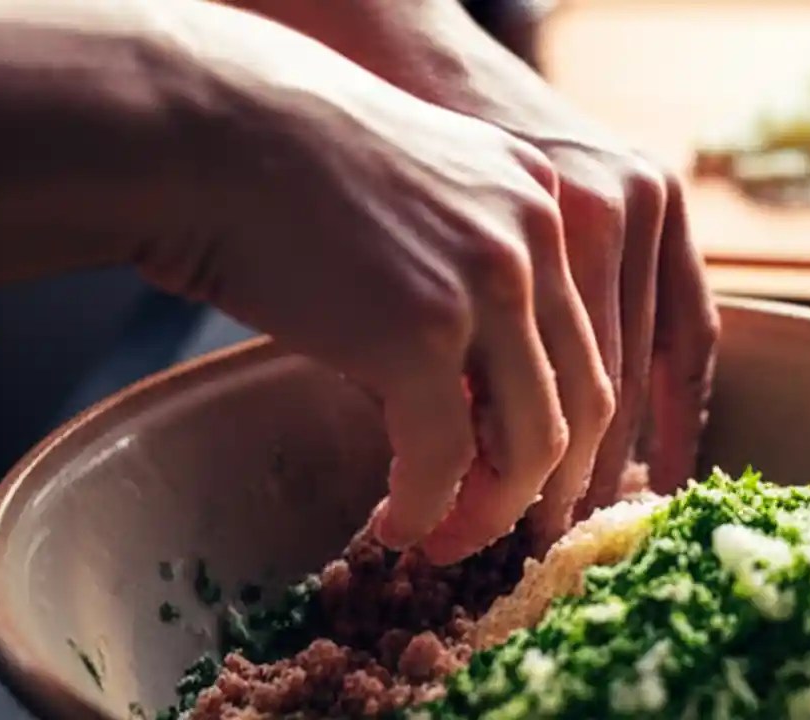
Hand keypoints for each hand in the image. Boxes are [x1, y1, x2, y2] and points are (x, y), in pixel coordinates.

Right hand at [226, 0, 721, 543]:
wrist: (207, 127)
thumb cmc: (293, 171)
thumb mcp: (427, 209)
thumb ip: (474, 289)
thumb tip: (477, 403)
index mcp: (546, 207)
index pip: (602, 343)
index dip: (590, 433)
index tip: (558, 485)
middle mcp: (538, 239)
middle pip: (590, 399)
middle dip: (557, 487)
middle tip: (517, 532)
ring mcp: (488, 284)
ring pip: (535, 441)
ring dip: (498, 512)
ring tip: (453, 540)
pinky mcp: (422, 333)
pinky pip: (444, 456)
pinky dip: (426, 508)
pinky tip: (396, 525)